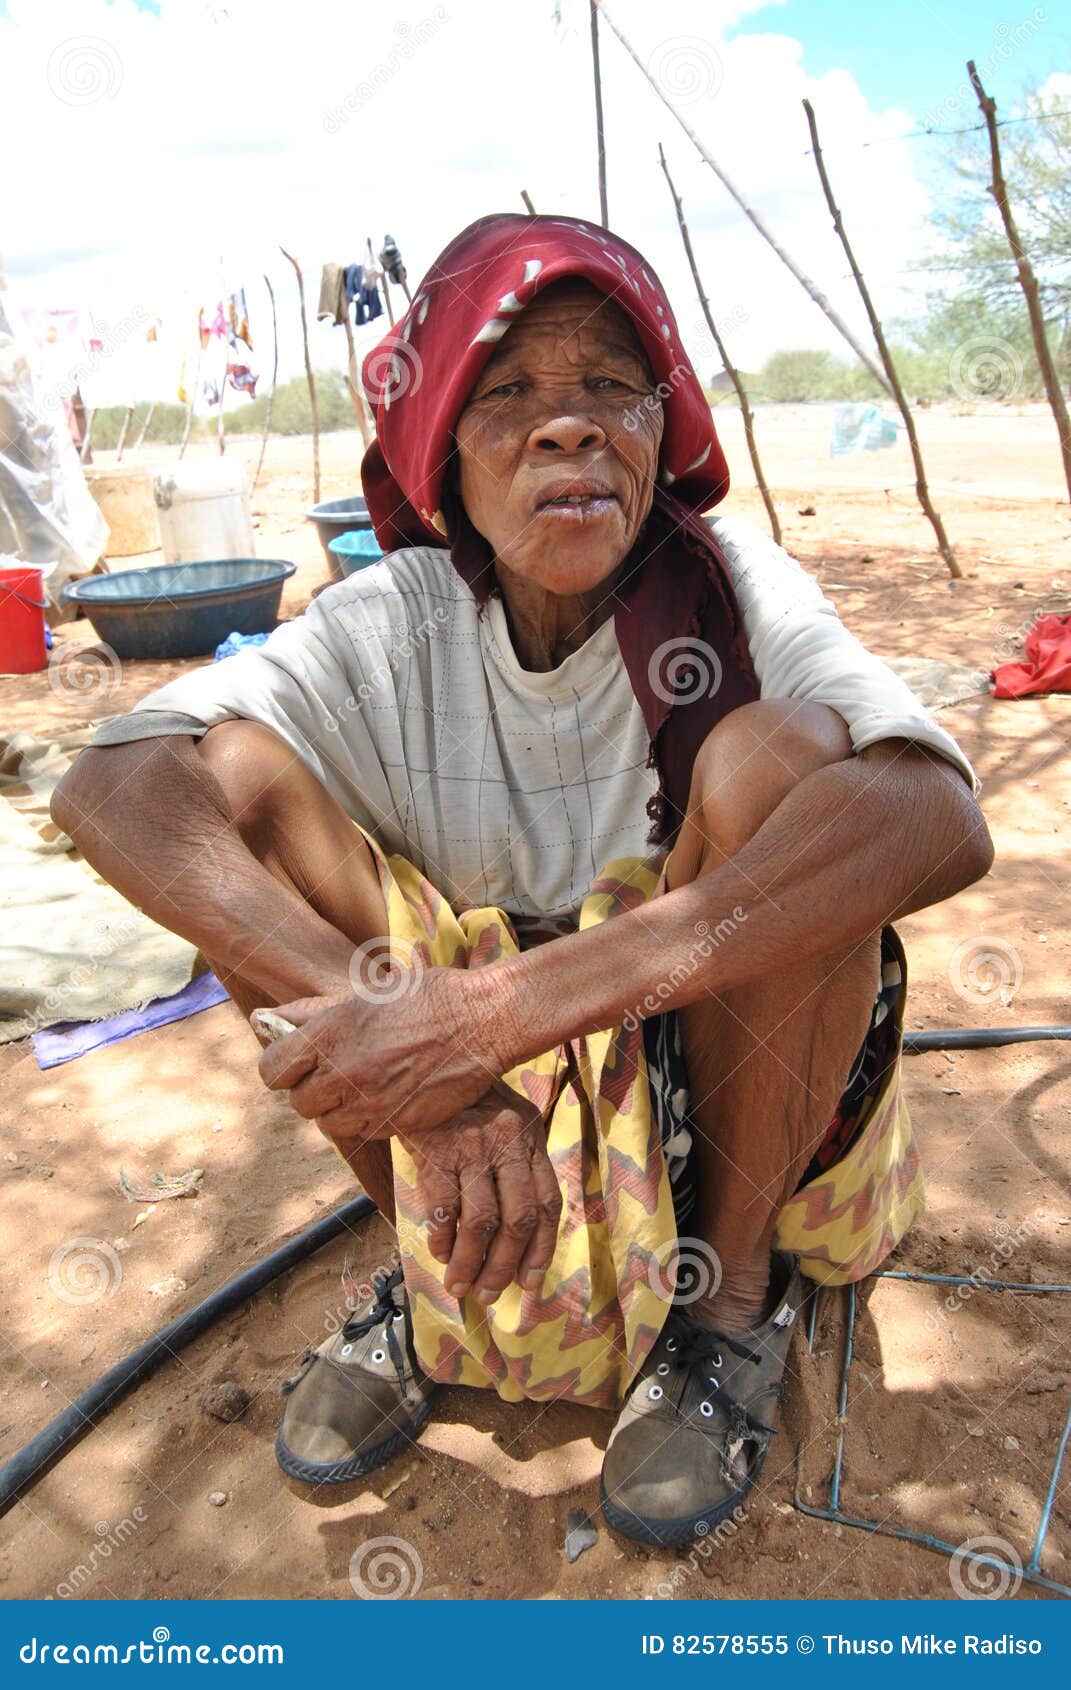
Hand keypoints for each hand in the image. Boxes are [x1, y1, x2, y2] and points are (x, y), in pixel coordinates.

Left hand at [255, 966, 506, 1140]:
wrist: (480, 1021)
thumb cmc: (426, 998)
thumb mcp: (363, 996)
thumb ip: (312, 1014)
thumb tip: (265, 1018)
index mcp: (328, 1033)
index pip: (272, 1070)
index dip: (282, 1068)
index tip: (297, 1064)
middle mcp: (343, 1071)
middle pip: (300, 1103)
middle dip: (314, 1091)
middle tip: (336, 1074)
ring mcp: (369, 1102)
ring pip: (329, 1124)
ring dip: (339, 1109)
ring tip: (363, 1086)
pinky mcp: (395, 1123)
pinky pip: (363, 1133)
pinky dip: (367, 1121)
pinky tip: (387, 1096)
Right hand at [402, 1084, 562, 1304]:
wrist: (420, 1064)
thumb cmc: (464, 1100)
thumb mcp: (503, 1120)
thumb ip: (516, 1163)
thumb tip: (515, 1234)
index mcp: (531, 1136)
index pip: (548, 1204)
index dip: (542, 1250)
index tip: (530, 1282)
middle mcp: (509, 1141)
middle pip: (519, 1220)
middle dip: (504, 1267)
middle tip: (489, 1295)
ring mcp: (473, 1146)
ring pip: (482, 1223)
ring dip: (471, 1264)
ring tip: (460, 1285)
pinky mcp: (438, 1150)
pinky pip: (443, 1209)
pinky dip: (441, 1238)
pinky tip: (438, 1252)